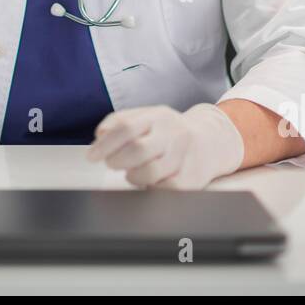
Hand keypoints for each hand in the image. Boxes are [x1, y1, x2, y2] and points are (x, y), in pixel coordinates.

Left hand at [87, 104, 245, 189]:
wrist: (212, 141)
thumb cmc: (170, 132)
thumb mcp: (148, 117)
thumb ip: (121, 121)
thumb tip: (100, 135)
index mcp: (158, 116)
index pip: (126, 127)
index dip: (104, 144)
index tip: (92, 156)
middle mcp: (172, 133)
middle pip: (137, 150)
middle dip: (116, 161)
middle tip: (111, 163)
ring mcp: (183, 156)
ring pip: (149, 173)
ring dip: (132, 176)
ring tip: (131, 172)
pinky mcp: (190, 178)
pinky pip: (162, 189)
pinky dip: (149, 187)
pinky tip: (150, 180)